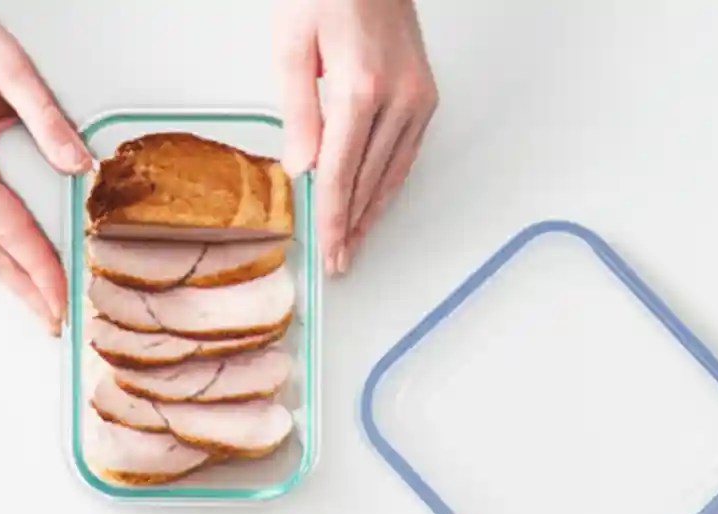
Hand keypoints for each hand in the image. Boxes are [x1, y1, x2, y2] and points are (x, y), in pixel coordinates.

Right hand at [0, 0, 91, 334]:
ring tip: (35, 298)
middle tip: (54, 320)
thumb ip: (48, 121)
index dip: (43, 271)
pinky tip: (3, 255)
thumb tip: (80, 166)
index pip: (10, 234)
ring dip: (4, 273)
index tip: (64, 300)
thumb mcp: (6, 66)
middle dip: (23, 290)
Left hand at [275, 0, 437, 275]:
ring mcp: (418, 96)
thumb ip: (298, 112)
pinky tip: (376, 204)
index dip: (334, 217)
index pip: (342, 173)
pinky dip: (389, 184)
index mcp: (360, 89)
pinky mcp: (425, 93)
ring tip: (356, 245)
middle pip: (371, 180)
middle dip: (353, 227)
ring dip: (374, 212)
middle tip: (339, 263)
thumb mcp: (293, 46)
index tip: (328, 250)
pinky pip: (407, 152)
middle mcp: (398, 98)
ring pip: (394, 172)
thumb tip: (302, 168)